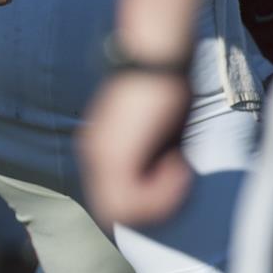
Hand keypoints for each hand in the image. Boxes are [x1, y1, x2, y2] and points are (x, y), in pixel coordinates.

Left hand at [82, 71, 194, 225]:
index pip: (116, 199)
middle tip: (179, 177)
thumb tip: (169, 181)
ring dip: (159, 200)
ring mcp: (98, 156)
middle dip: (154, 205)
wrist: (156, 60)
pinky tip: (178, 165)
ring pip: (122, 212)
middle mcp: (93, 155)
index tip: (174, 179)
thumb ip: (156, 160)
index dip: (148, 201)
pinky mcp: (111, 156)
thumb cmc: (165, 88)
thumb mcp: (161, 132)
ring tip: (179, 168)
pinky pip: (131, 201)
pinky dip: (160, 193)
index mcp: (101, 150)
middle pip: (115, 211)